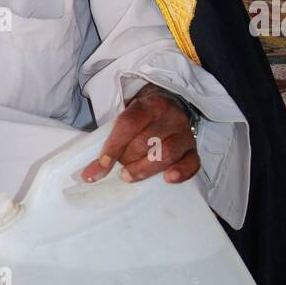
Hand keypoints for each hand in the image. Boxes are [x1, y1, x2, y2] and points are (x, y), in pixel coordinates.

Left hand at [80, 83, 200, 184]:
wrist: (170, 105)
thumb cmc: (142, 119)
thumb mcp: (126, 119)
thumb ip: (111, 140)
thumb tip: (91, 172)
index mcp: (149, 105)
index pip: (129, 124)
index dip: (113, 146)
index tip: (101, 165)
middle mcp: (170, 117)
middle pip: (146, 141)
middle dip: (127, 159)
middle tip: (117, 167)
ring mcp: (184, 133)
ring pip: (167, 153)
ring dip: (145, 169)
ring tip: (128, 176)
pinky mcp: (193, 149)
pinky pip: (192, 162)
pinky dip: (181, 172)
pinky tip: (168, 179)